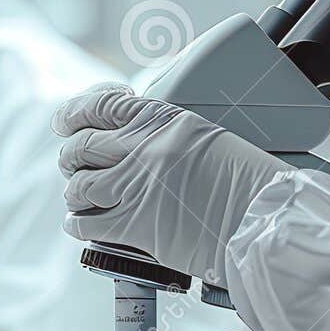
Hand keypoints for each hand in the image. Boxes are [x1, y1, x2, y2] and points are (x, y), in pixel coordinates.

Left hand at [53, 84, 291, 285]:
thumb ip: (167, 137)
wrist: (264, 219)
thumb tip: (135, 144)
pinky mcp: (136, 224)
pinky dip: (77, 223)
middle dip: (71, 157)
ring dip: (74, 192)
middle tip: (72, 165)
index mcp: (163, 120)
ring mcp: (137, 185)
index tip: (64, 121)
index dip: (73, 113)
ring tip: (79, 197)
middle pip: (83, 145)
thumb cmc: (248, 183)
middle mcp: (144, 147)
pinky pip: (87, 222)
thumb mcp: (207, 139)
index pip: (101, 105)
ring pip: (79, 184)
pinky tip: (79, 222)